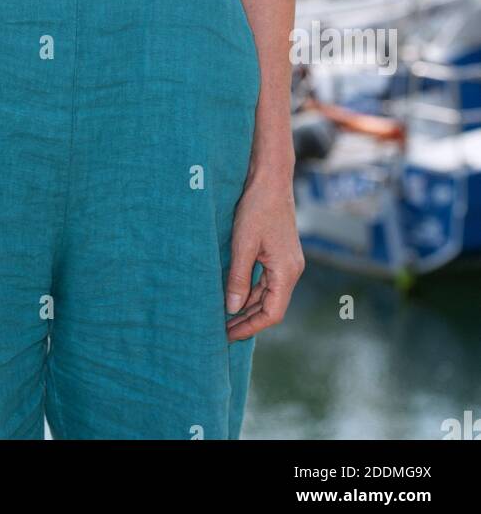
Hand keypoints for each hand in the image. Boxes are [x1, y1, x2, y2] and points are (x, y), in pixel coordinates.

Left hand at [224, 172, 303, 341]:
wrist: (270, 179)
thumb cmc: (257, 208)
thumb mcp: (243, 244)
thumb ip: (238, 278)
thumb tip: (232, 308)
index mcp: (286, 271)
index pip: (272, 313)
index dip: (251, 326)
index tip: (229, 333)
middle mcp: (291, 270)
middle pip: (271, 306)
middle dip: (248, 319)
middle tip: (222, 329)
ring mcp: (286, 262)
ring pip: (267, 294)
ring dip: (248, 305)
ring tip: (224, 316)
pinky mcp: (279, 254)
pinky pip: (266, 280)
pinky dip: (250, 290)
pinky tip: (234, 294)